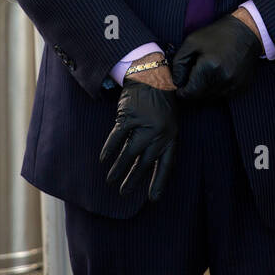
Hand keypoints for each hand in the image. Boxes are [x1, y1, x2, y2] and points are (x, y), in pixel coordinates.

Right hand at [99, 79, 177, 199]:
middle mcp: (159, 132)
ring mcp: (144, 124)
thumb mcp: (169, 122)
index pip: (167, 164)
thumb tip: (145, 166)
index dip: (160, 182)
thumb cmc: (160, 102)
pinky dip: (109, 149)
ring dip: (119, 168)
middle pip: (145, 162)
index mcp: (171, 135)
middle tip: (124, 193)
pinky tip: (103, 159)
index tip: (153, 198)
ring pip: (129, 152)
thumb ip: (160, 142)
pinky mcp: (129, 115)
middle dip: (133, 180)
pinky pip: (117, 137)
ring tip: (111, 180)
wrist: (152, 75)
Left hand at [170, 11, 262, 101]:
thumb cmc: (217, 34)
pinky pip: (223, 95)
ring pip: (211, 97)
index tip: (181, 82)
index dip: (182, 90)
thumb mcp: (191, 42)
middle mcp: (223, 79)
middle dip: (193, 89)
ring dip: (205, 89)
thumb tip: (176, 82)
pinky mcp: (241, 87)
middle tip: (193, 74)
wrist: (246, 31)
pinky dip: (217, 87)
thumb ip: (179, 63)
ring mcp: (234, 85)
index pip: (189, 93)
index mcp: (209, 68)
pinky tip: (218, 73)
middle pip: (199, 97)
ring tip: (207, 71)